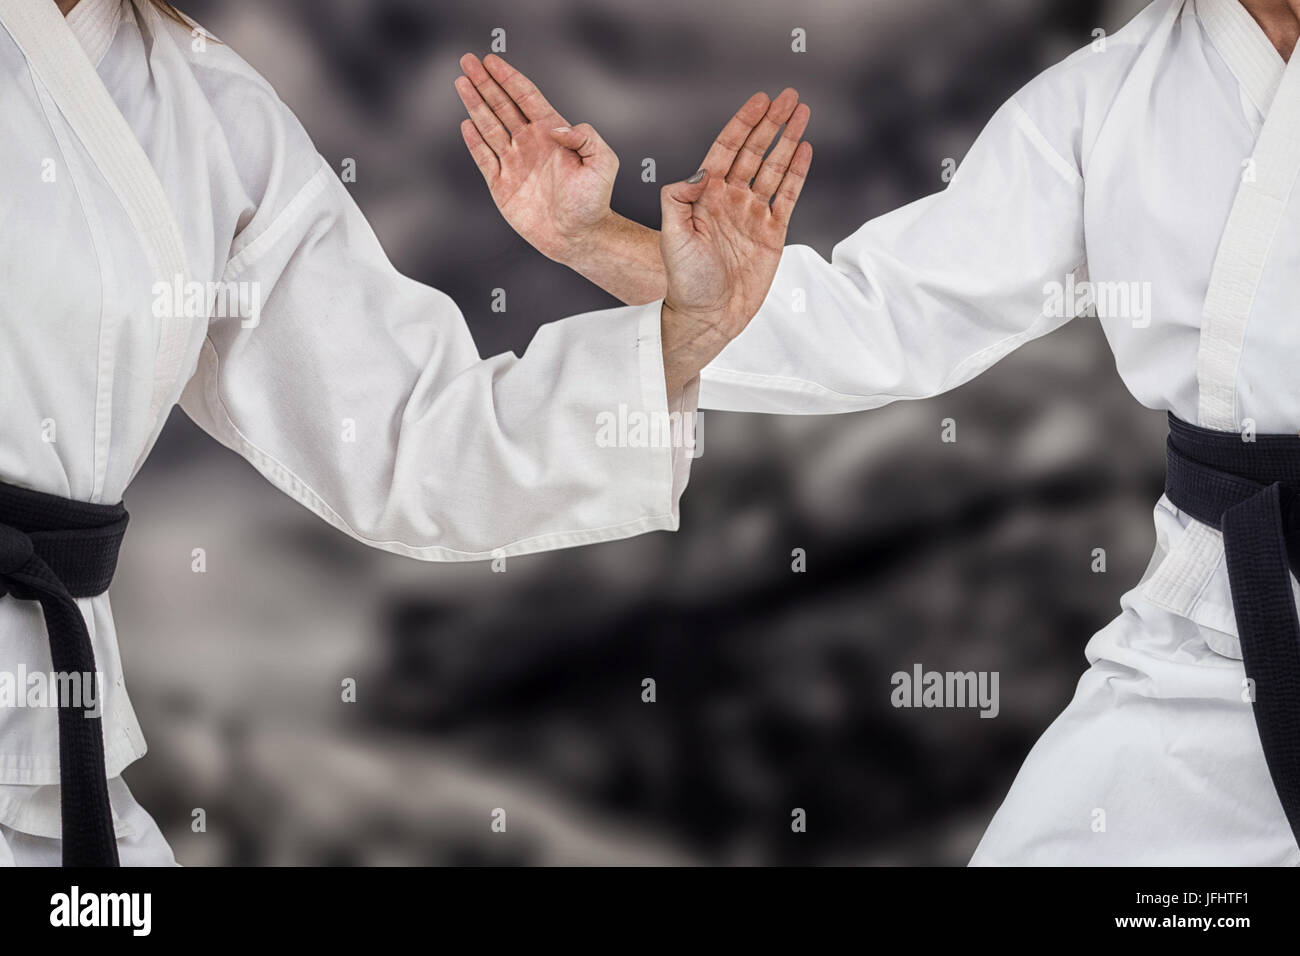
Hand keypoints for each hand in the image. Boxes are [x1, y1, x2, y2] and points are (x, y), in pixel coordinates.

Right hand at [455, 53, 617, 263]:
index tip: (491, 60)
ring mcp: (514, 163)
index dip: (508, 78)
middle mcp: (530, 144)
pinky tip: (466, 123)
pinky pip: (484, 158)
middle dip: (485, 83)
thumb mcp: (603, 163)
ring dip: (475, 104)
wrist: (579, 236)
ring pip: (489, 126)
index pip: (525, 97)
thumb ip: (586, 137)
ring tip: (462, 82)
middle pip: (502, 105)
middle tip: (468, 61)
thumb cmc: (594, 201)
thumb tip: (557, 127)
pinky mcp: (502, 185)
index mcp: (551, 133)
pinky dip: (474, 141)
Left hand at [658, 90, 811, 391]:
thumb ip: (678, 200)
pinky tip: (805, 150)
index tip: (760, 100)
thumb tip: (697, 174)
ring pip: (774, 168)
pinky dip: (797, 172)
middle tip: (790, 96)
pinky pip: (787, 196)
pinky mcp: (772, 233)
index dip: (744, 123)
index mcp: (706, 196)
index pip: (727, 149)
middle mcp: (731, 200)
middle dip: (772, 122)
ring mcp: (752, 214)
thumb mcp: (672, 236)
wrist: (709, 315)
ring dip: (788, 140)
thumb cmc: (686, 280)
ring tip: (802, 113)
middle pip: (755, 151)